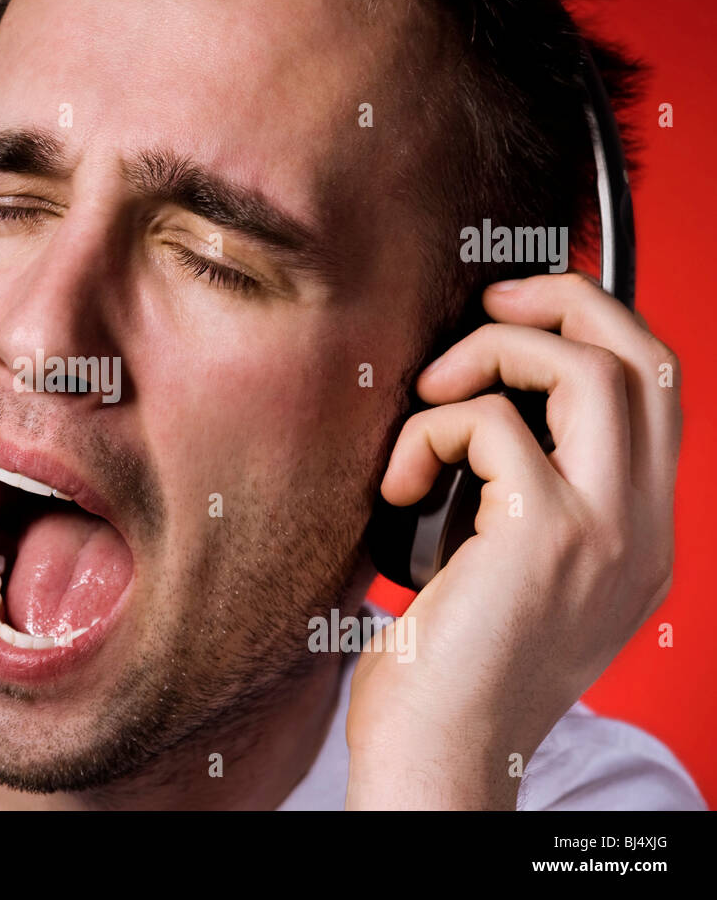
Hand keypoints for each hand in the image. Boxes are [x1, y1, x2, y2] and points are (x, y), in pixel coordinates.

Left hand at [345, 272, 681, 808]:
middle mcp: (644, 530)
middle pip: (648, 359)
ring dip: (494, 353)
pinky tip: (399, 480)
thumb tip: (481, 399)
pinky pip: (491, 422)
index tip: (513, 318)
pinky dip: (430, 429)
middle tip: (488, 306)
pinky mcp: (544, 536)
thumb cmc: (452, 667)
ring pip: (590, 370)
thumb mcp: (509, 570)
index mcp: (638, 536)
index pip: (658, 394)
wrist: (440, 754)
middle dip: (565, 303)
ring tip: (431, 394)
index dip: (594, 331)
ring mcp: (606, 532)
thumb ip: (524, 495)